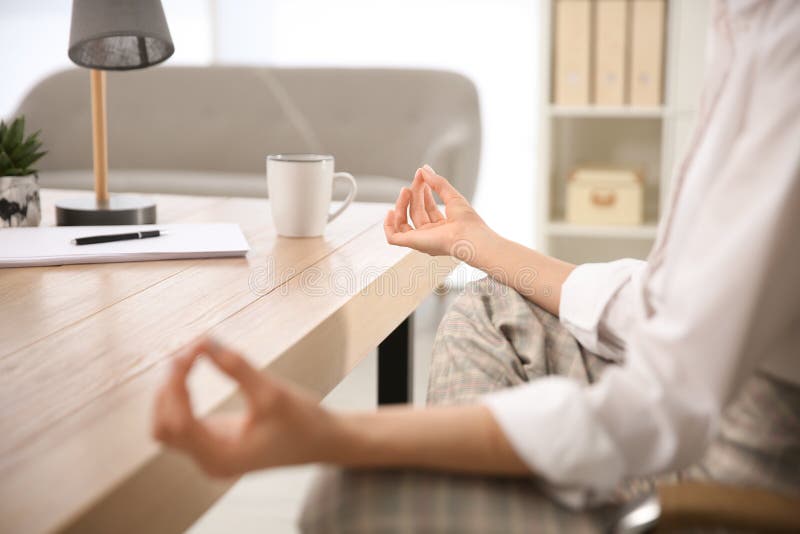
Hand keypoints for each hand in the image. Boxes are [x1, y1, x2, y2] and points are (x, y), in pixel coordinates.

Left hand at [152, 338, 338, 476]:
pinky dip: (182, 398)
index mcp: (221, 457)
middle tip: (189, 352)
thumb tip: (206, 342)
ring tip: (188, 359)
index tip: (190, 351)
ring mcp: (211, 455)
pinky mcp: (215, 444)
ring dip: (171, 393)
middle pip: (164, 427)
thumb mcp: (273, 392)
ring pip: (167, 427)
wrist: (323, 442)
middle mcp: (210, 461)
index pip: (178, 421)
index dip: (177, 383)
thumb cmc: (304, 422)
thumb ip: (238, 368)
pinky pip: (183, 423)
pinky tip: (190, 373)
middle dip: (170, 388)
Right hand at [383, 165, 493, 262]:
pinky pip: (393, 238)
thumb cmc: (469, 223)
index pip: (427, 207)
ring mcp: (422, 240)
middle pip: (415, 212)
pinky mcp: (413, 243)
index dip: (423, 191)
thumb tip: (425, 169)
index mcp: (443, 227)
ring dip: (402, 204)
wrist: (470, 236)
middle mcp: (431, 235)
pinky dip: (388, 226)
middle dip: (414, 193)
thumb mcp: (452, 196)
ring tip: (405, 190)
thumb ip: (438, 183)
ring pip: (404, 222)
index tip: (423, 176)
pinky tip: (390, 211)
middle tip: (417, 178)